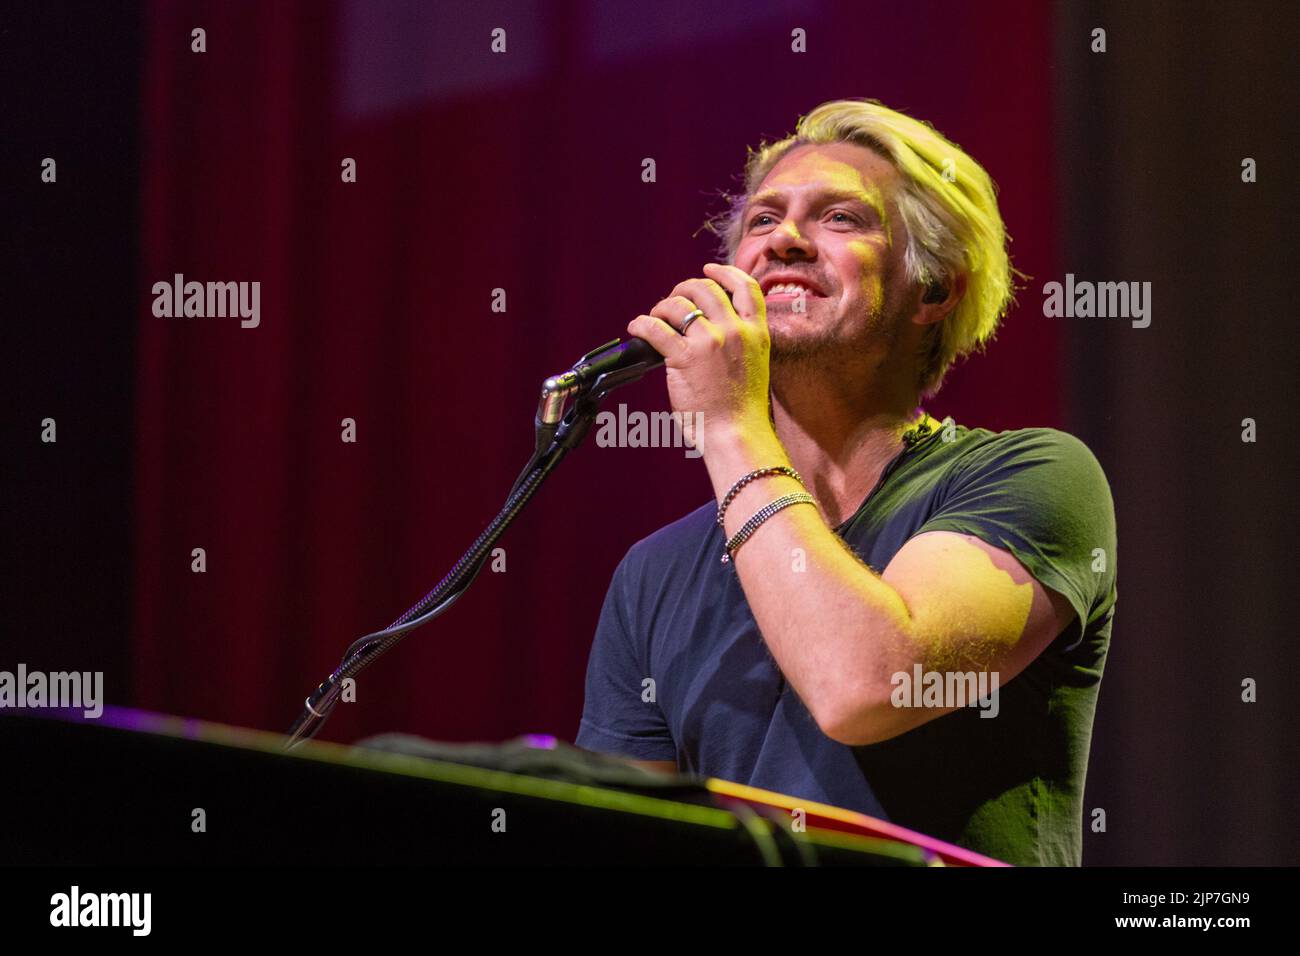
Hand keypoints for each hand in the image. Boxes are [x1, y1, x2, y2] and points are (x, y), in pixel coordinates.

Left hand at [626, 263, 772, 445]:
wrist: (737, 433)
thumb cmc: (741, 408)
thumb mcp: (754, 364)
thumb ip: (741, 341)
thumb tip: (709, 325)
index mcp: (757, 332)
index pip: (745, 286)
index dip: (724, 272)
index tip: (709, 269)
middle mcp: (736, 330)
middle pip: (706, 289)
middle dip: (684, 289)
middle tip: (672, 301)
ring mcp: (711, 342)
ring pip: (679, 304)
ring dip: (662, 307)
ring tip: (655, 318)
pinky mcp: (685, 357)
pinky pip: (656, 328)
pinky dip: (642, 324)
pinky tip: (637, 328)